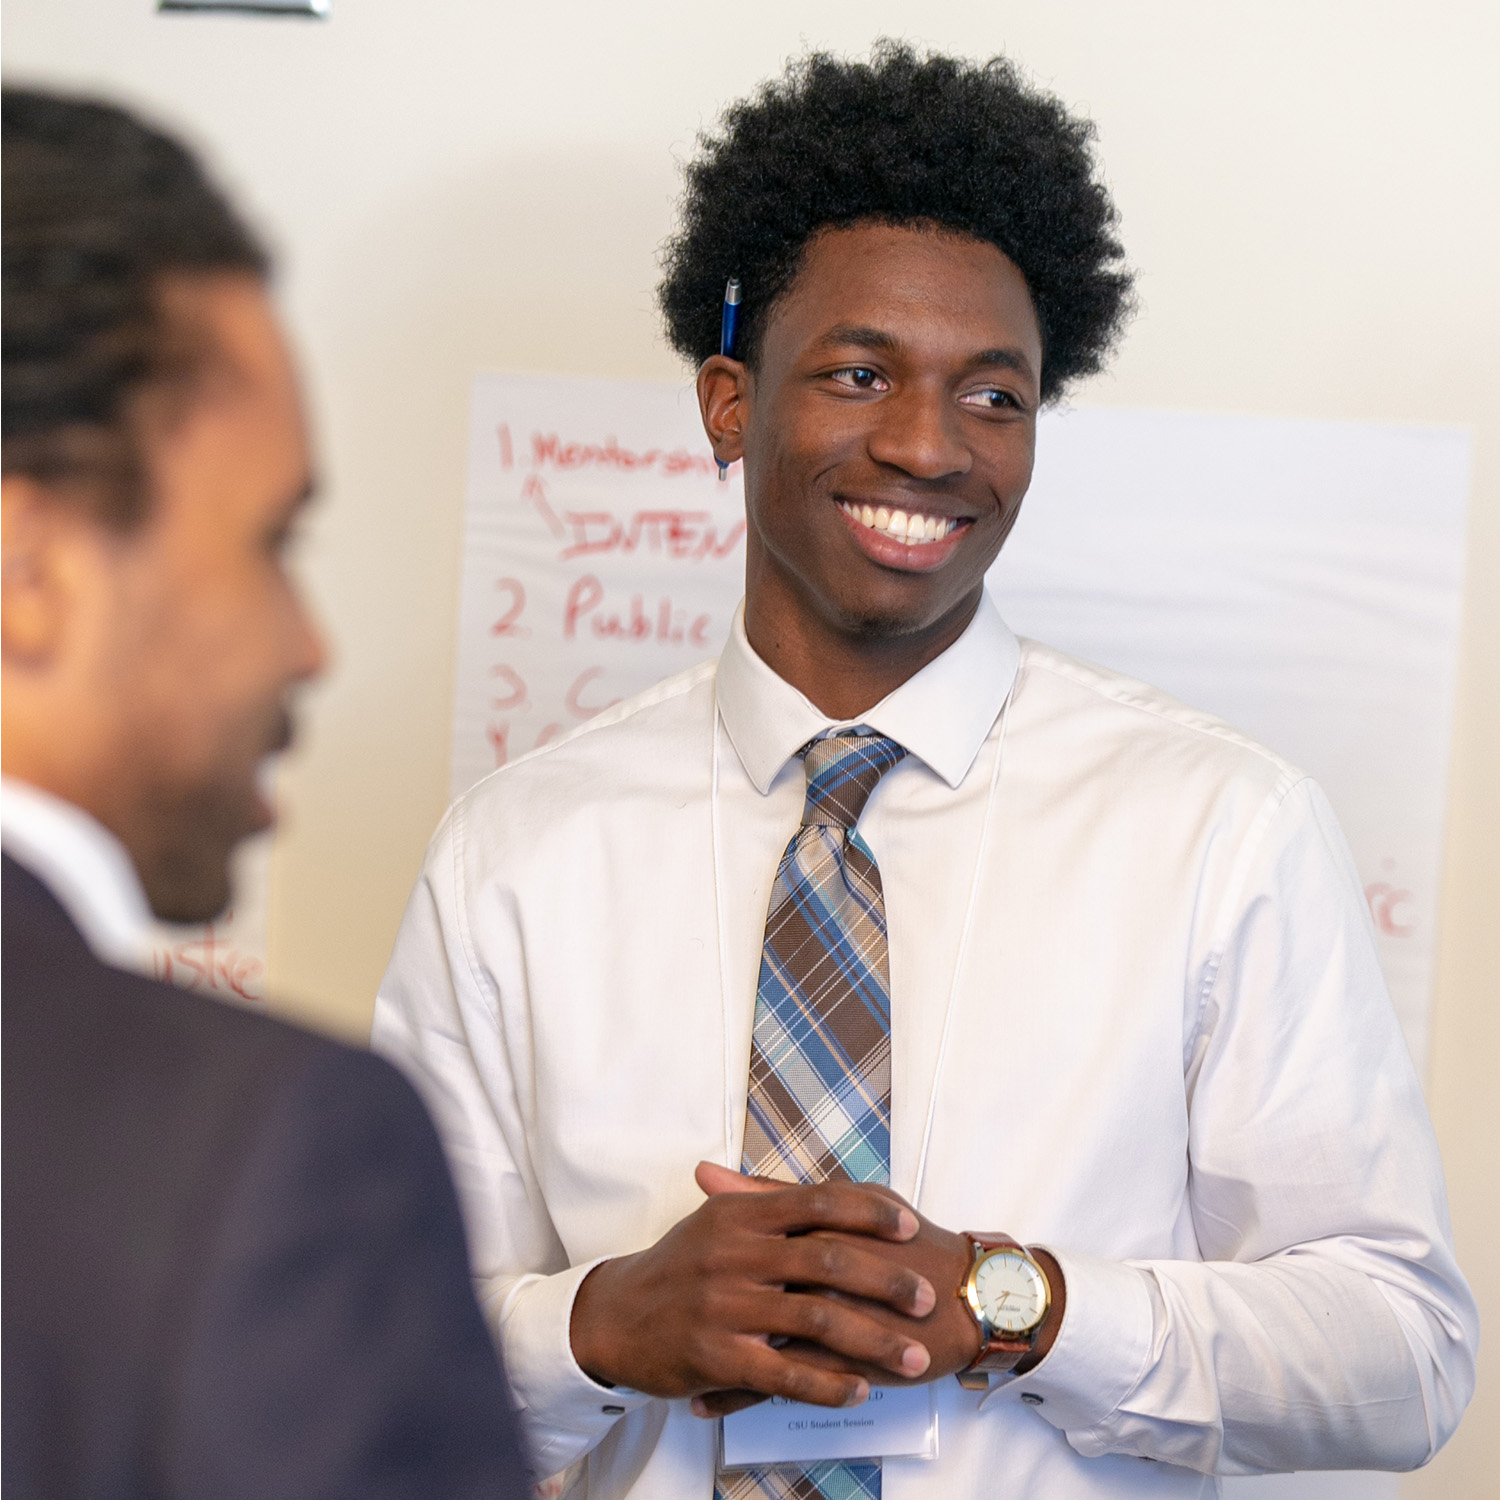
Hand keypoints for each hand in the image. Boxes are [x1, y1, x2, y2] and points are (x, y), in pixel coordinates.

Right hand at [568, 1162, 938, 1410]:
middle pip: (827, 1260)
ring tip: (911, 1355)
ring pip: (814, 1320)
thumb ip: (767, 1200)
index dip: (868, 1211)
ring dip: (872, 1339)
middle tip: (926, 1297)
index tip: (908, 1225)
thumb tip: (826, 1187)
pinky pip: (784, 1372)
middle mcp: (735, 1253)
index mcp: (740, 1214)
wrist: (614, 1317)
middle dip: (886, 1280)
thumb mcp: (717, 1221)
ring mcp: (725, 1305)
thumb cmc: (677, 1267)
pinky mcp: (716, 1356)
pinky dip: (826, 1382)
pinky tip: (858, 1389)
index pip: (817, 1201)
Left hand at [691, 1173, 1065, 1417]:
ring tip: (676, 1368)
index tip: (669, 1258)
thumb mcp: (845, 1204)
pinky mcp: (847, 1362)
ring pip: (758, 1339)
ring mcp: (834, 1317)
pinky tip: (707, 1401)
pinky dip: (741, 1394)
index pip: (746, 1235)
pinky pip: (784, 1383)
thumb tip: (709, 1173)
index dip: (703, 1249)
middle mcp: (820, 1269)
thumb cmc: (907, 1245)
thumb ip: (776, 1192)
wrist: (969, 1295)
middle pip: (748, 1289)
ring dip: (713, 1357)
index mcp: (816, 1225)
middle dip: (701, 1306)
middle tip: (663, 1317)